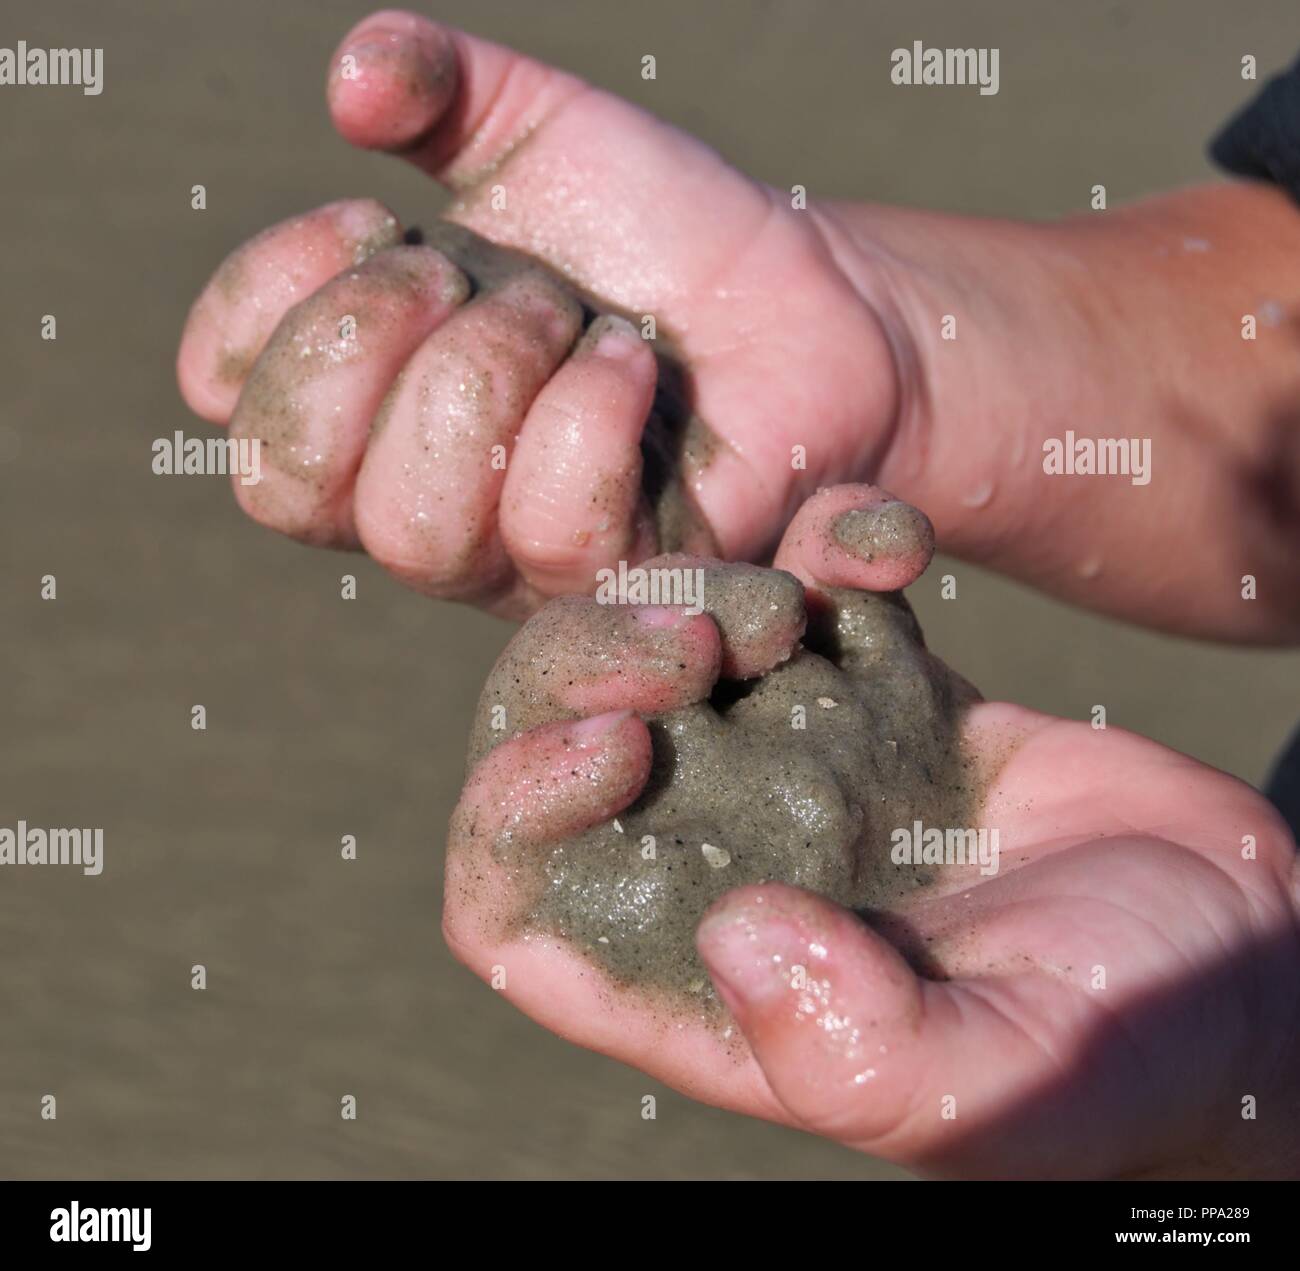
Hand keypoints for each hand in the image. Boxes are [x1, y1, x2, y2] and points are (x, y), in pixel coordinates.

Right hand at [176, 10, 900, 617]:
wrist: (800, 294)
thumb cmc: (658, 232)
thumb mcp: (537, 133)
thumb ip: (437, 89)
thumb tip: (354, 80)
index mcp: (365, 390)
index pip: (226, 396)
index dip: (265, 299)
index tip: (370, 216)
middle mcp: (413, 487)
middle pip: (287, 486)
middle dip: (365, 344)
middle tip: (461, 271)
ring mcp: (505, 551)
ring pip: (415, 525)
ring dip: (486, 379)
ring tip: (569, 317)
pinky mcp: (607, 575)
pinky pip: (549, 527)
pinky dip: (588, 418)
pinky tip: (632, 365)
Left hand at [444, 484, 1299, 1177]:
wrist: (1240, 937)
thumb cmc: (1132, 1038)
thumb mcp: (1013, 1074)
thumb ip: (870, 1053)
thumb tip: (731, 938)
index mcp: (701, 979)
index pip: (509, 904)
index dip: (511, 817)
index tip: (619, 743)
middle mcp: (719, 862)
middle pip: (559, 743)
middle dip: (583, 670)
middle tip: (694, 637)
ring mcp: (789, 765)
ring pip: (652, 650)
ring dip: (691, 596)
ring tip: (792, 607)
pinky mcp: (868, 691)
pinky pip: (797, 590)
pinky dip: (820, 546)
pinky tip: (885, 548)